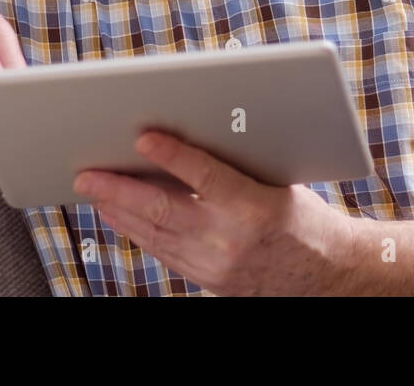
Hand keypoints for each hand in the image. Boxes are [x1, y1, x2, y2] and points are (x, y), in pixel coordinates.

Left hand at [73, 130, 355, 294]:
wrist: (326, 275)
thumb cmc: (305, 219)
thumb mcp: (277, 182)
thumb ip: (233, 165)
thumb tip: (186, 137)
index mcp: (255, 208)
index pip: (205, 176)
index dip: (172, 154)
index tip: (143, 135)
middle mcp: (229, 240)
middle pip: (163, 210)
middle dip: (118, 189)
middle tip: (87, 172)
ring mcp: (215, 265)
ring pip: (154, 234)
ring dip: (118, 209)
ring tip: (93, 188)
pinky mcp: (207, 279)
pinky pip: (161, 251)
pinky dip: (135, 229)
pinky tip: (119, 213)